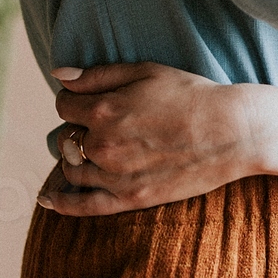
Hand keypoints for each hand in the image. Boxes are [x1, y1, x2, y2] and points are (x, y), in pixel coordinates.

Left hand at [37, 62, 254, 215]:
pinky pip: (82, 206)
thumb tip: (58, 75)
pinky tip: (46, 199)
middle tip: (99, 123)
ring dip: (72, 157)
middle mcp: (103, 145)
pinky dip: (60, 203)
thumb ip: (97, 75)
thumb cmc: (190, 94)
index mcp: (104, 110)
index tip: (85, 99)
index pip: (64, 105)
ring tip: (88, 149)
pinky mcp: (130, 199)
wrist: (230, 132)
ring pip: (71, 168)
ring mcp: (115, 176)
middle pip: (65, 137)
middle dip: (76, 127)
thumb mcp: (145, 71)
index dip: (73, 99)